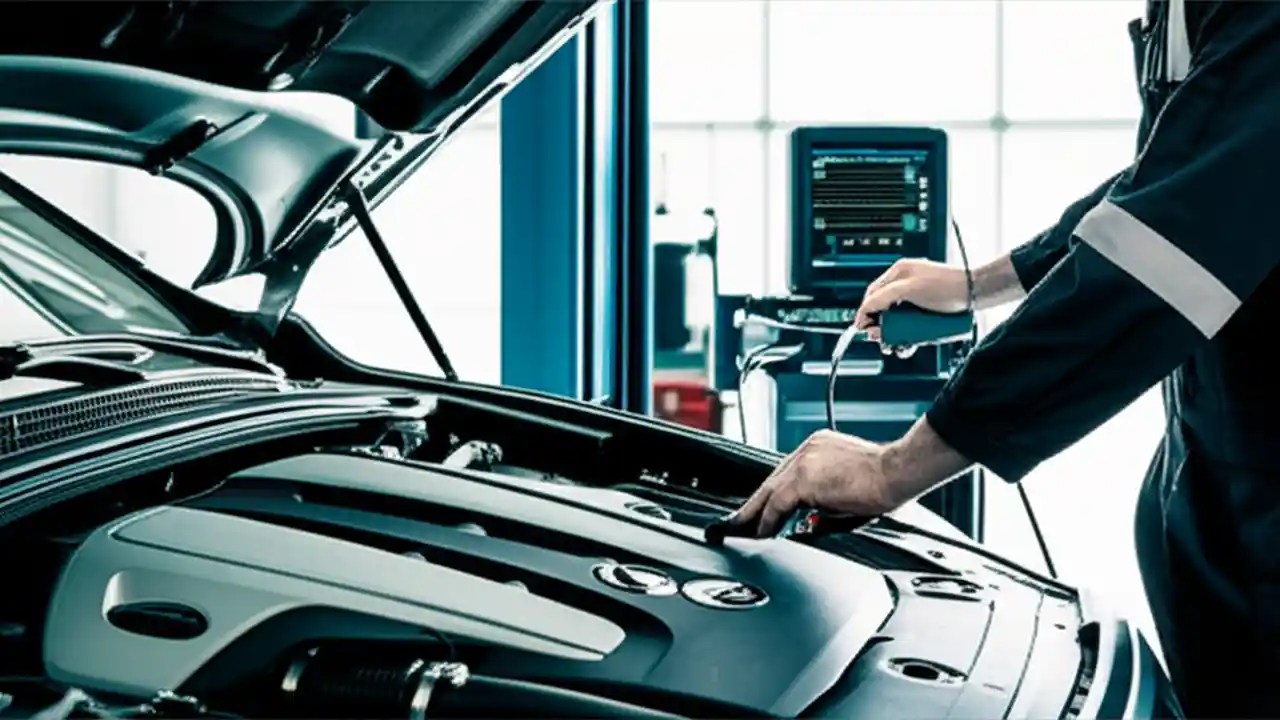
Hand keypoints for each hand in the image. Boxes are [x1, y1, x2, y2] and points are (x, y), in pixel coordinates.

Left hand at [728, 429, 908, 536]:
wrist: (896, 471)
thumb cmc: (885, 480)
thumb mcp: (848, 486)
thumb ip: (825, 499)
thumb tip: (811, 522)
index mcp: (818, 447)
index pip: (787, 473)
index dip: (774, 493)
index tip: (765, 507)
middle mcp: (807, 450)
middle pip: (773, 480)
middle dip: (756, 503)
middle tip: (741, 520)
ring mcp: (803, 462)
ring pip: (770, 491)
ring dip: (756, 513)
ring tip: (746, 530)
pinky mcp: (803, 478)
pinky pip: (777, 503)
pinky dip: (768, 519)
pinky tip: (764, 533)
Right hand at [853, 259, 969, 345]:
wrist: (976, 293)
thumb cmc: (947, 286)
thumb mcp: (908, 289)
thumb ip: (883, 297)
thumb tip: (864, 310)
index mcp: (898, 273)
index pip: (873, 294)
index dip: (865, 312)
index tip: (863, 329)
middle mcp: (905, 285)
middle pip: (883, 310)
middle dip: (881, 328)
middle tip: (882, 340)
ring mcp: (917, 299)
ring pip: (897, 321)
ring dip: (894, 336)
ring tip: (897, 347)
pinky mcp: (927, 311)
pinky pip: (911, 326)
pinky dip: (907, 337)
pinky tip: (908, 346)